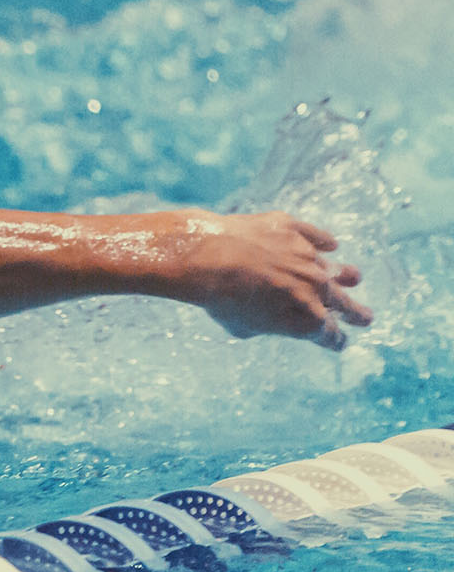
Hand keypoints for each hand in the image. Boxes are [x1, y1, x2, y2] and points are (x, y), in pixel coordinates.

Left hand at [179, 210, 373, 349]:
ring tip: (354, 277)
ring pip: (334, 268)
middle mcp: (315, 287)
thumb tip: (271, 317)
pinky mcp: (291, 229)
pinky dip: (322, 240)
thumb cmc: (219, 299)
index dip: (333, 341)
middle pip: (344, 304)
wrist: (205, 257)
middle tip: (366, 318)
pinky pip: (315, 235)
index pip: (329, 335)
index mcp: (307, 319)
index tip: (337, 342)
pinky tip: (329, 244)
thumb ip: (267, 323)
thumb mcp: (244, 327)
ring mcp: (307, 256)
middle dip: (355, 313)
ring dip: (345, 274)